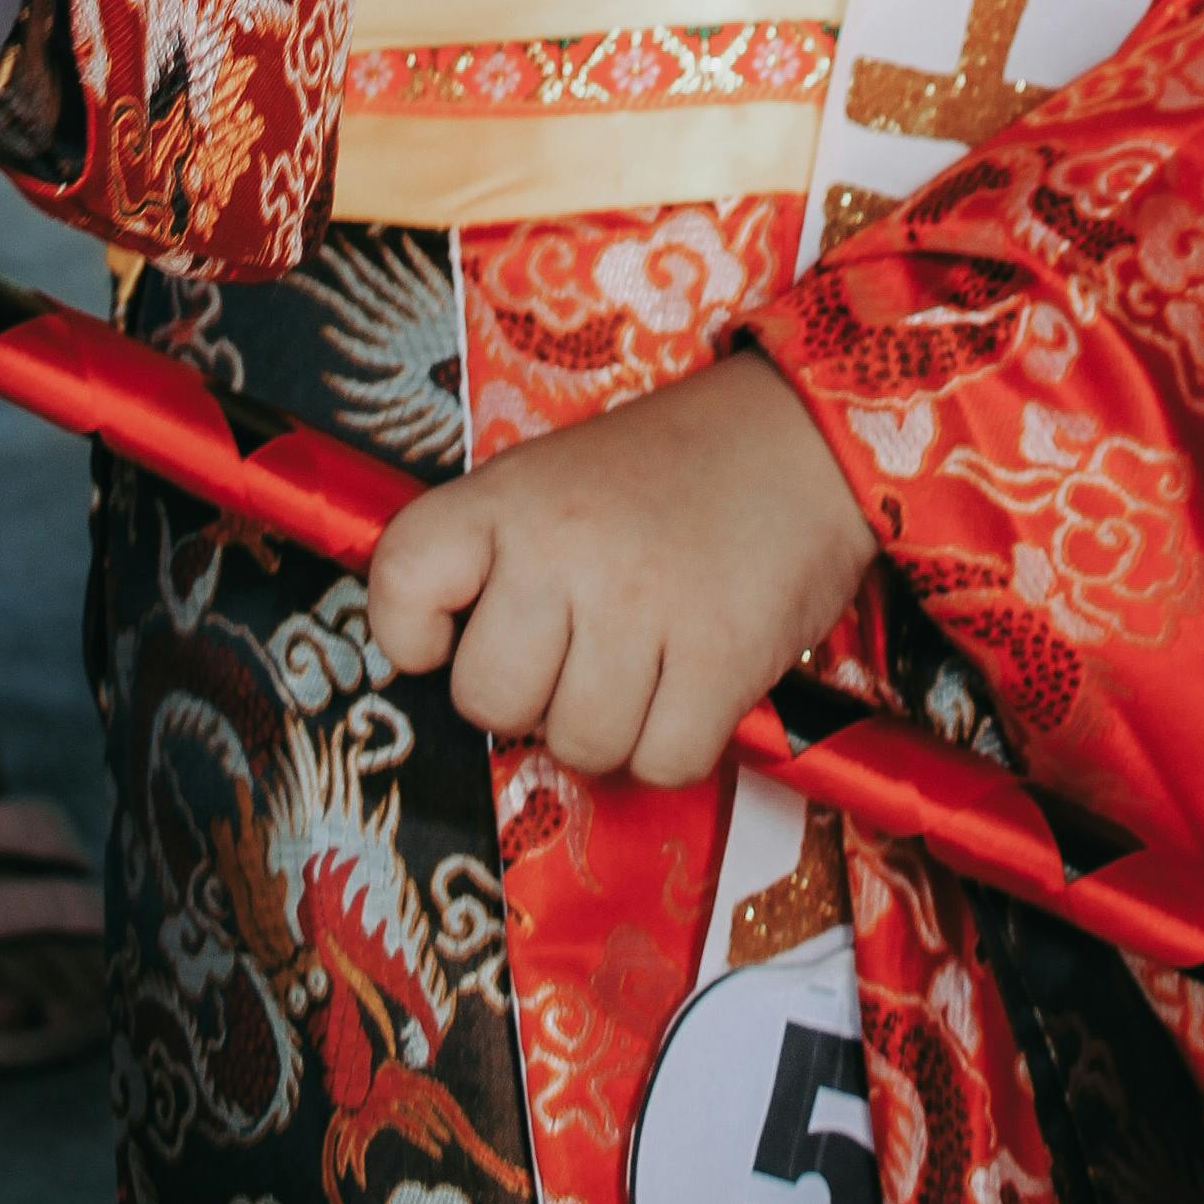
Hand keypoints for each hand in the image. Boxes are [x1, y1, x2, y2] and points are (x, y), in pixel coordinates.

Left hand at [365, 350, 876, 783]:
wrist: (802, 438)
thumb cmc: (667, 474)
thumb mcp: (555, 479)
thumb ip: (497, 562)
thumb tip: (452, 676)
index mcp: (511, 496)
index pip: (401, 582)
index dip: (414, 635)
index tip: (452, 638)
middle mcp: (565, 546)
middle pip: (489, 699)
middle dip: (534, 696)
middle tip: (582, 649)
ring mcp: (641, 604)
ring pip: (579, 745)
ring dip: (614, 724)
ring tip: (649, 656)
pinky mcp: (720, 656)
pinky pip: (660, 765)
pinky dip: (679, 742)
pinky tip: (695, 679)